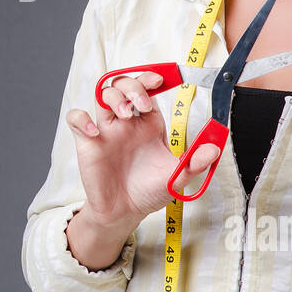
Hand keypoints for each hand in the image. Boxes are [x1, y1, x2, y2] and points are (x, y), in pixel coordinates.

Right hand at [65, 71, 220, 226]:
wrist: (125, 211)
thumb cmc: (149, 190)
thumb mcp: (175, 177)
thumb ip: (194, 163)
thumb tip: (215, 149)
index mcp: (149, 123)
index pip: (148, 89)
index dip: (151, 79)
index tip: (160, 80)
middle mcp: (127, 121)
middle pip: (123, 84)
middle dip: (133, 85)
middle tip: (142, 103)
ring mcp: (106, 129)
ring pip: (102, 94)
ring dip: (113, 97)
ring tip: (125, 114)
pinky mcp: (88, 142)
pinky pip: (76, 119)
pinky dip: (81, 119)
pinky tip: (94, 132)